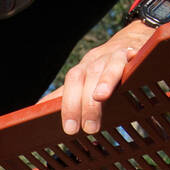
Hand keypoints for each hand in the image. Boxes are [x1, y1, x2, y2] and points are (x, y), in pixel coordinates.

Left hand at [45, 19, 155, 135]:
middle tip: (87, 128)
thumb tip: (39, 108)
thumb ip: (65, 95)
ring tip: (100, 98)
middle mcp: (93, 63)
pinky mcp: (131, 53)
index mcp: (81, 72)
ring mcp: (111, 57)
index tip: (70, 129)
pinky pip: (127, 59)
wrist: (129, 40)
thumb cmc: (104, 68)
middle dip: (82, 101)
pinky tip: (128, 77)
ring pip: (103, 68)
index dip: (67, 106)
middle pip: (81, 77)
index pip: (69, 86)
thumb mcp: (84, 81)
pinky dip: (125, 68)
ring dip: (103, 82)